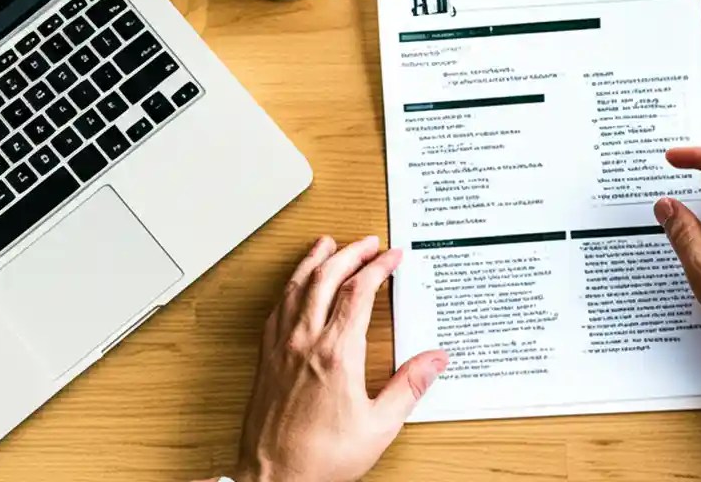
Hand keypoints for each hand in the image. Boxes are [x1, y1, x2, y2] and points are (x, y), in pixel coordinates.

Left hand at [230, 236, 447, 481]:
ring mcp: (281, 347)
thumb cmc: (321, 458)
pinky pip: (277, 308)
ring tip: (327, 245)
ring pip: (297, 287)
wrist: (274, 477)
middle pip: (326, 277)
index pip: (359, 291)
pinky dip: (291, 286)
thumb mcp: (379, 426)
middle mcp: (305, 342)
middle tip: (367, 243)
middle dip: (350, 253)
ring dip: (315, 260)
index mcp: (336, 353)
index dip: (378, 267)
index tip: (391, 256)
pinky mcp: (266, 358)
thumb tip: (434, 360)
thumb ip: (408, 387)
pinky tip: (296, 285)